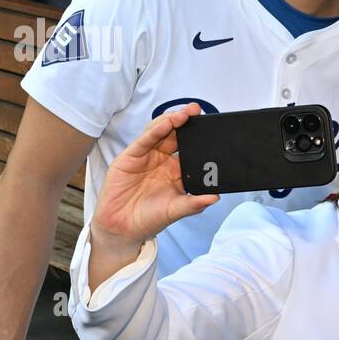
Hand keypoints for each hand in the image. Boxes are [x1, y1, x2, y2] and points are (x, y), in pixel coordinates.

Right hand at [91, 103, 218, 250]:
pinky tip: (166, 124)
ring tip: (186, 114)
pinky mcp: (131, 156)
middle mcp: (163, 161)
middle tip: (199, 111)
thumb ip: (195, 203)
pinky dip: (156, 130)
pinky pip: (145, 140)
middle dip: (187, 121)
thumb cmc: (149, 219)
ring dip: (173, 120)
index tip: (213, 128)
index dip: (200, 138)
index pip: (190, 149)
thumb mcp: (176, 210)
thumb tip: (216, 197)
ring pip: (161, 132)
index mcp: (177, 171)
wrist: (122, 228)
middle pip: (177, 135)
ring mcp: (147, 156)